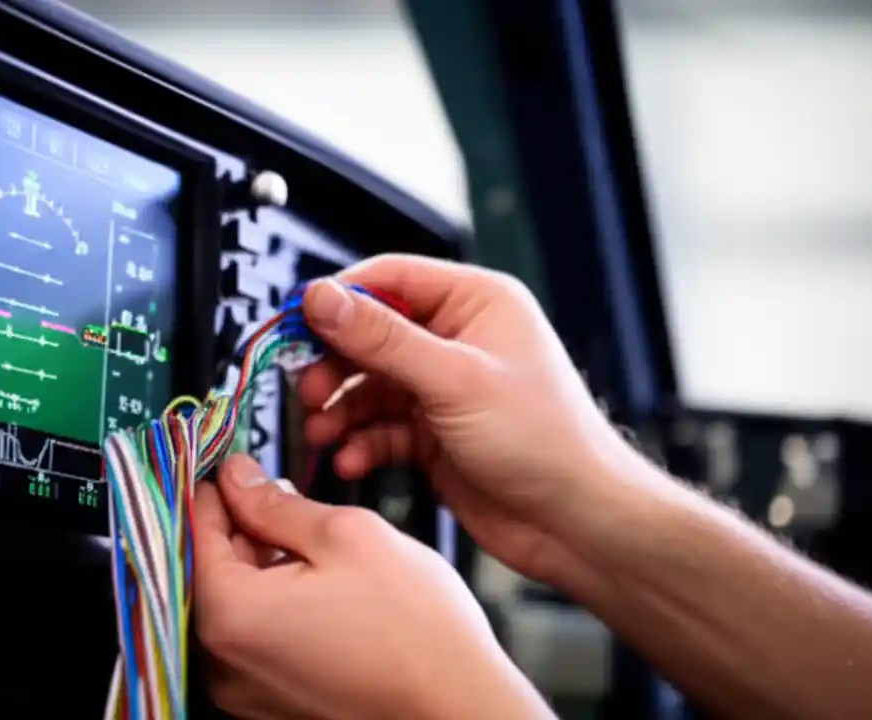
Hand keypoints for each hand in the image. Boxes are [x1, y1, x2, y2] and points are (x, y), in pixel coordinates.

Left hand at [194, 454, 549, 719]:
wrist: (461, 707)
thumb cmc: (415, 628)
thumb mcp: (345, 535)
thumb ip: (275, 503)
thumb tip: (236, 476)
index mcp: (229, 614)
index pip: (193, 531)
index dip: (217, 488)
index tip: (236, 464)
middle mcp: (222, 662)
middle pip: (209, 570)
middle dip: (243, 528)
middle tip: (285, 500)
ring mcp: (244, 691)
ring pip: (234, 604)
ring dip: (260, 567)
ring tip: (314, 548)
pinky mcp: (270, 705)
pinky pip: (255, 640)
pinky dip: (275, 607)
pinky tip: (320, 591)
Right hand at [298, 254, 660, 582]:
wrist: (576, 523)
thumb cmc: (546, 442)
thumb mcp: (454, 379)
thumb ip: (382, 338)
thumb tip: (324, 299)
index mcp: (476, 303)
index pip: (389, 279)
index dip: (338, 300)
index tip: (295, 324)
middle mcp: (458, 340)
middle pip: (370, 334)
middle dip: (333, 364)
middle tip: (306, 389)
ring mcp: (444, 389)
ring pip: (369, 385)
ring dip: (340, 409)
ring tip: (321, 432)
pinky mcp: (435, 434)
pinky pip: (381, 428)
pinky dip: (360, 443)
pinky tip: (350, 459)